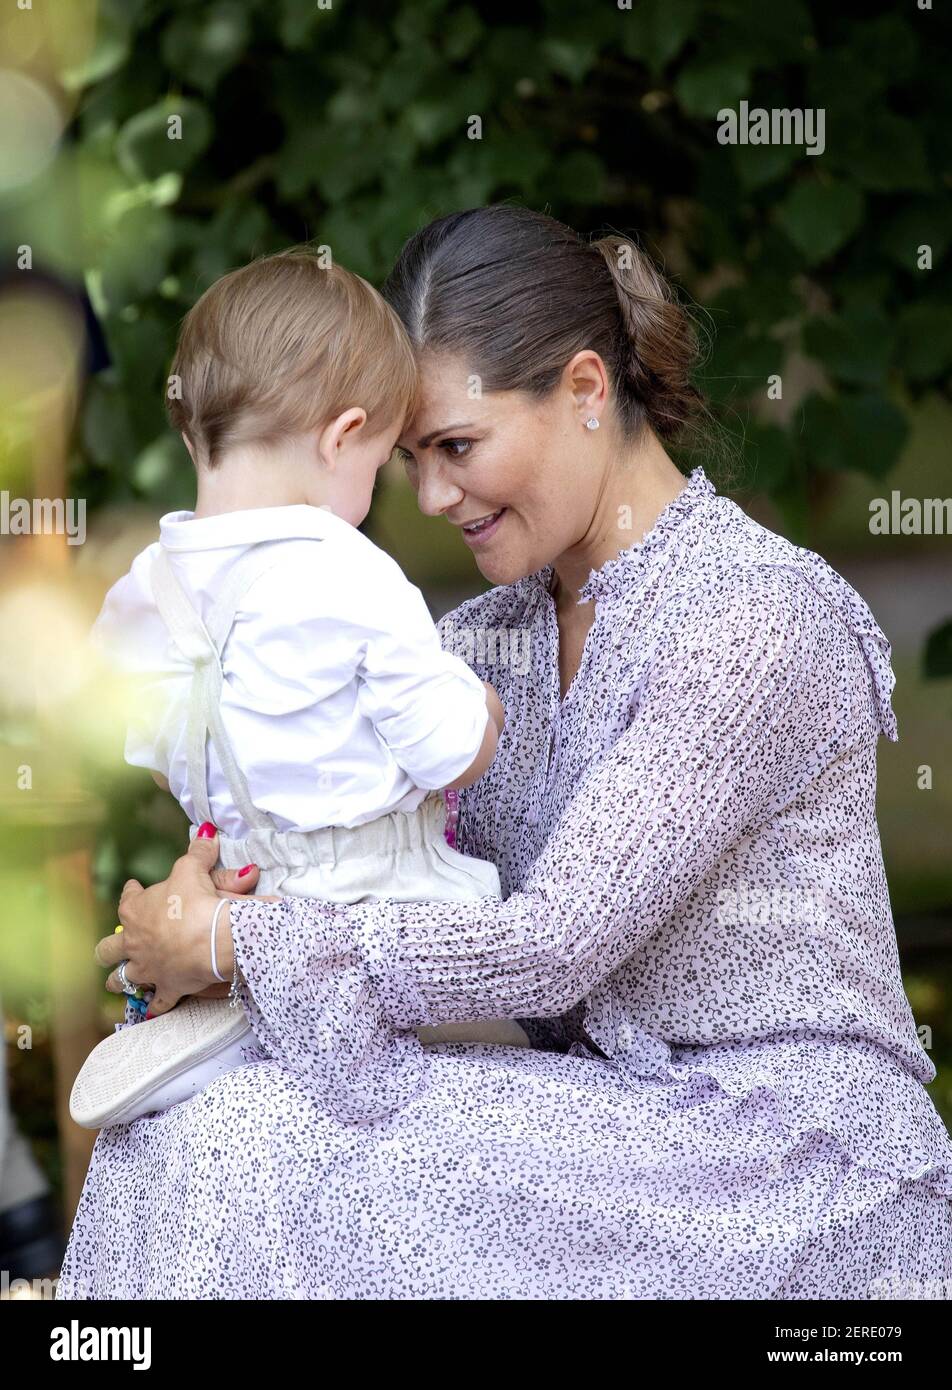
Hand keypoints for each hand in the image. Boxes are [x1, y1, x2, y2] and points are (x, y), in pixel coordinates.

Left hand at [94, 828, 275, 1015]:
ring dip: (118, 979)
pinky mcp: (166, 987)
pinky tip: (153, 1008)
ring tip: (116, 981)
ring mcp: (147, 968)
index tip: (133, 888)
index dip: (130, 894)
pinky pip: (158, 1001)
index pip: (127, 900)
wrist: (212, 939)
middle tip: (111, 948)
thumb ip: (197, 852)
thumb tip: (205, 832)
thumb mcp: (194, 869)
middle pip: (108, 949)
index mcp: (136, 911)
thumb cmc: (196, 902)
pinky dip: (157, 1004)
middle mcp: (134, 942)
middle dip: (108, 949)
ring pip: (122, 979)